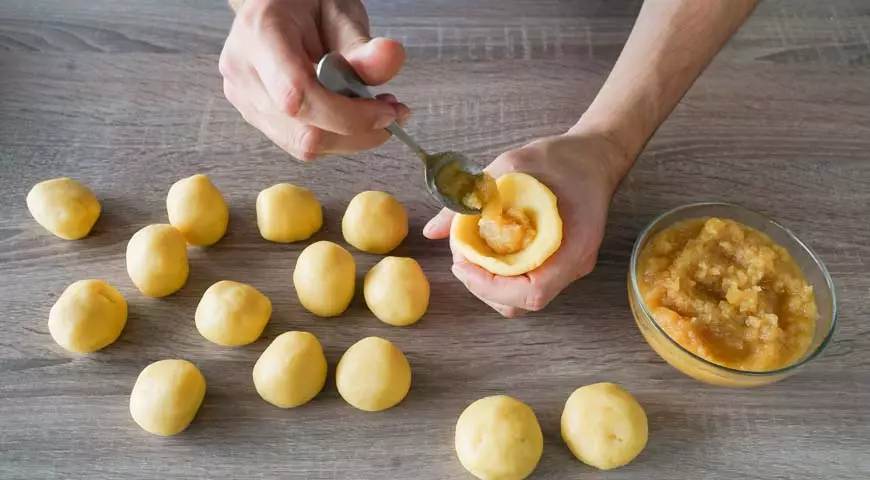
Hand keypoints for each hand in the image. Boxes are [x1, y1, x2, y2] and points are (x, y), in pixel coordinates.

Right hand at [220, 0, 409, 159]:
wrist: (276, 7)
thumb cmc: (306, 5)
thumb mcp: (341, 12)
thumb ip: (362, 45)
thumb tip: (390, 61)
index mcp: (260, 33)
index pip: (299, 93)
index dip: (348, 115)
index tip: (387, 111)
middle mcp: (244, 71)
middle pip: (302, 130)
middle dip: (356, 132)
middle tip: (392, 114)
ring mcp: (244, 98)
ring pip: (303, 144)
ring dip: (350, 138)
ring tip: (377, 112)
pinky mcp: (256, 116)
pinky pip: (300, 143)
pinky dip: (336, 137)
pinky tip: (354, 117)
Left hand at [423, 132, 629, 316]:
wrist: (595, 156)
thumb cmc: (561, 158)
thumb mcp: (512, 167)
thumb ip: (473, 197)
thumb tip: (432, 232)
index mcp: (574, 244)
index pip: (532, 292)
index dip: (492, 287)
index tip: (463, 264)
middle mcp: (574, 264)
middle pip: (523, 302)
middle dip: (483, 286)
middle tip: (460, 258)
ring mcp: (567, 267)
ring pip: (522, 299)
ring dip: (489, 285)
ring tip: (470, 255)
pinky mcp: (558, 264)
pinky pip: (526, 284)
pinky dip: (500, 276)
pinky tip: (487, 252)